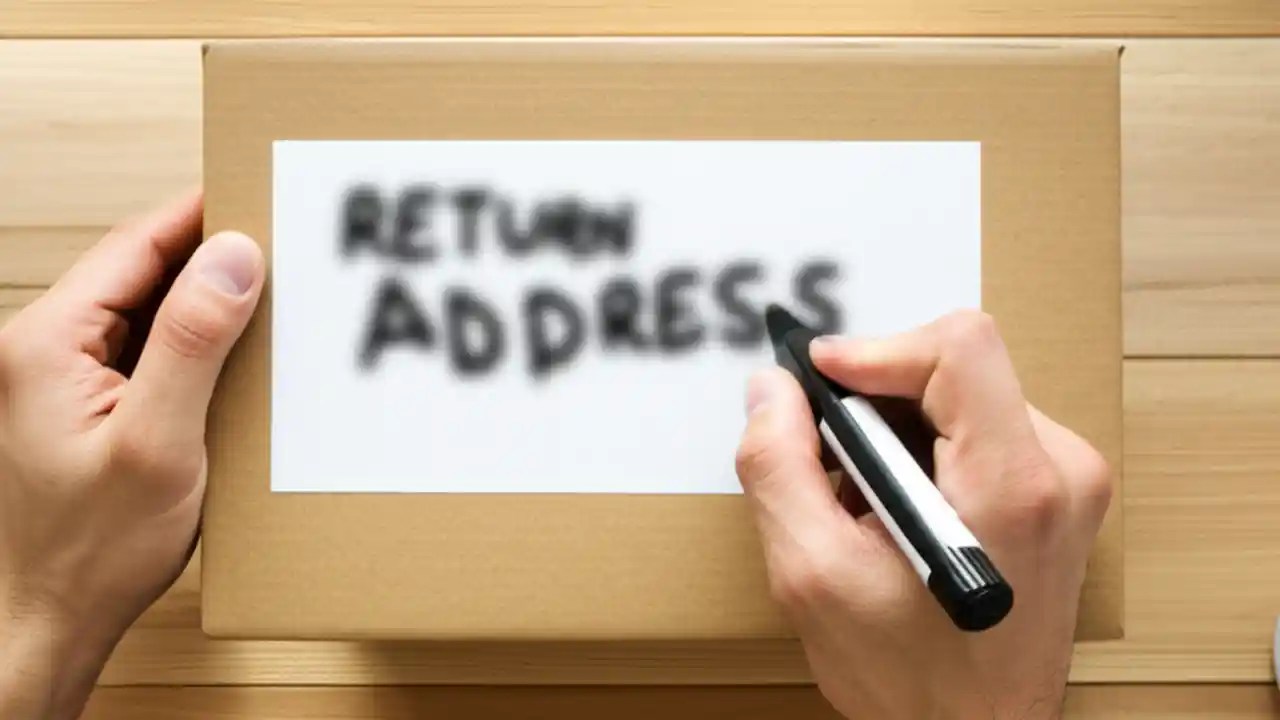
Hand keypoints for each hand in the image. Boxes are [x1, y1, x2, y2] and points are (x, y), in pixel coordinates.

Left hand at [0, 191, 263, 719]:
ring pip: (147, 311)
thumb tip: (233, 258)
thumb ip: (192, 342)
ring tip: (269, 299)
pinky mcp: (90, 407)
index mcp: (47, 343)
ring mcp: (65, 379)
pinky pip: (148, 352)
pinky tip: (235, 359)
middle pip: (141, 272)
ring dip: (205, 304)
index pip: (135, 247)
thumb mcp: (158, 441)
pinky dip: (194, 347)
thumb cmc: (90, 549)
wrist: (48, 618)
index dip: (200, 216)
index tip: (258, 195)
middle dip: (211, 258)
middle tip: (281, 246)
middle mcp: (47, 350)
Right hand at [735, 311, 1110, 719]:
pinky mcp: (1059, 493)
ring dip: (896, 429)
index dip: (876, 350)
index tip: (822, 380)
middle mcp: (1058, 470)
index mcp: (1010, 484)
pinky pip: (980, 429)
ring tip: (863, 499)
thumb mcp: (812, 575)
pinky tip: (898, 509)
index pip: (958, 347)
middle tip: (830, 458)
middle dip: (876, 399)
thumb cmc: (910, 679)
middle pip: (957, 367)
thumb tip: (771, 389)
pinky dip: (924, 450)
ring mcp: (1067, 481)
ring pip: (964, 395)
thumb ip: (779, 466)